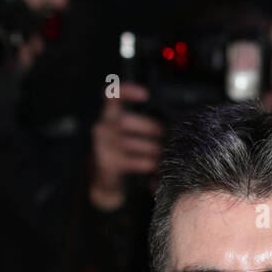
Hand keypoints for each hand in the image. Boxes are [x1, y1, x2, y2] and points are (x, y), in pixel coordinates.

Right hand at [90, 82, 162, 210]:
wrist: (105, 179)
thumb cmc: (122, 152)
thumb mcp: (129, 133)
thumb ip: (142, 124)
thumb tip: (168, 124)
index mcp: (109, 116)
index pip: (113, 96)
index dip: (128, 92)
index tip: (145, 95)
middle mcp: (103, 127)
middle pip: (125, 121)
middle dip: (148, 127)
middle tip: (163, 134)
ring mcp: (103, 146)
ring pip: (128, 142)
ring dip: (148, 147)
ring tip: (160, 153)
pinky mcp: (107, 163)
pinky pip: (128, 161)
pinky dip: (143, 163)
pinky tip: (152, 165)